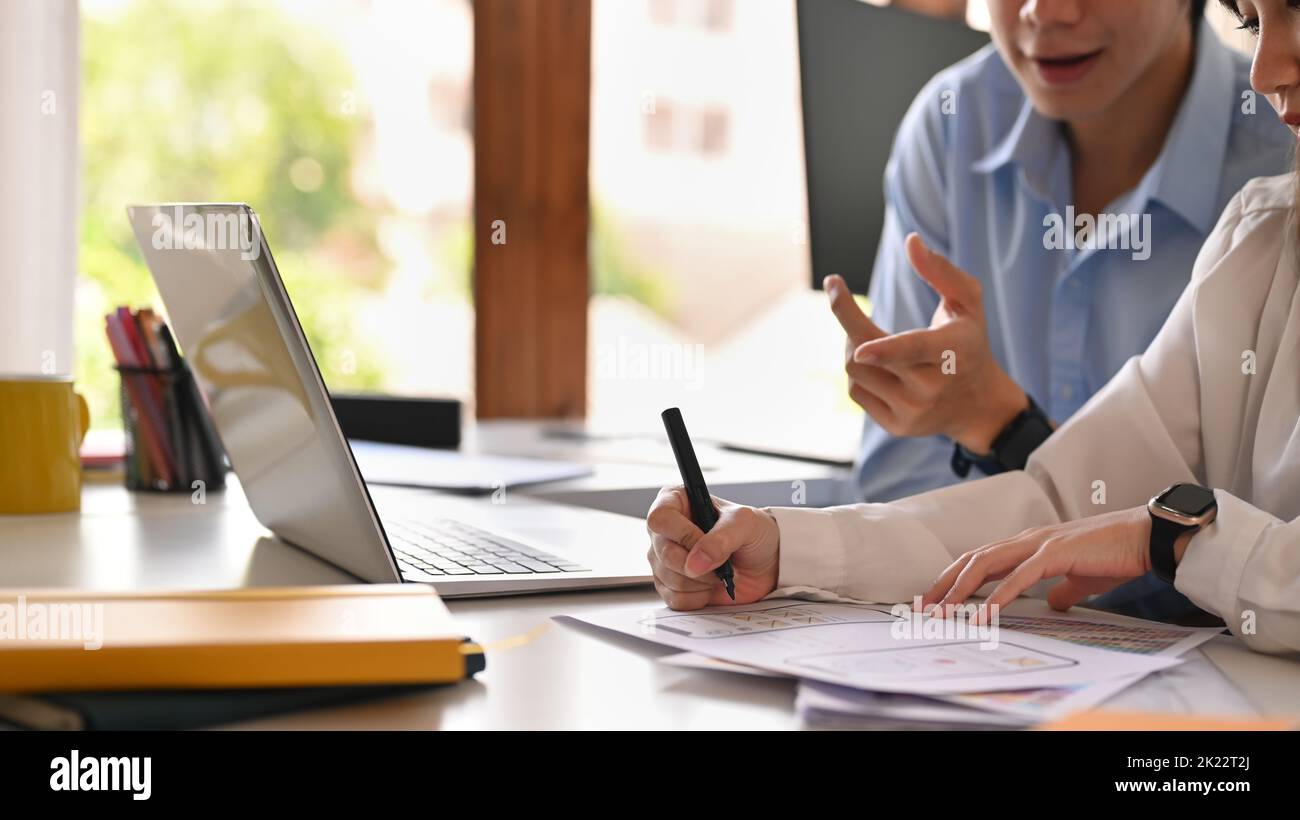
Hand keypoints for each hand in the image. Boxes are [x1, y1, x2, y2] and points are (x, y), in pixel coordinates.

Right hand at [645, 486, 779, 609]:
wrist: (766, 562)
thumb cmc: (753, 533)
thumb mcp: (745, 524)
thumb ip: (721, 539)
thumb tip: (695, 563)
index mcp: (676, 502)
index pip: (660, 519)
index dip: (682, 534)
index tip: (705, 541)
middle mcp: (665, 531)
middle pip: (662, 553)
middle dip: (697, 563)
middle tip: (721, 561)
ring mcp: (664, 560)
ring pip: (667, 579)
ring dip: (700, 581)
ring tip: (718, 571)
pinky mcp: (670, 586)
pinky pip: (674, 599)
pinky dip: (698, 597)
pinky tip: (710, 586)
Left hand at [826, 233, 1028, 452]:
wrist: (978, 405)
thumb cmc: (969, 342)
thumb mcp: (968, 303)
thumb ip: (941, 271)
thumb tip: (911, 241)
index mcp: (953, 352)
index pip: (913, 350)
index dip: (885, 349)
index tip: (859, 344)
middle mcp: (932, 387)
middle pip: (865, 356)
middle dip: (847, 319)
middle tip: (837, 290)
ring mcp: (913, 411)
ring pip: (855, 372)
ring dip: (854, 345)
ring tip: (870, 336)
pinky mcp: (897, 426)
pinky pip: (856, 392)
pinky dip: (859, 371)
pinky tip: (878, 365)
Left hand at [919, 507, 1154, 622]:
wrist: (1144, 538)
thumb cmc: (1114, 555)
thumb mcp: (1080, 579)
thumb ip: (1061, 588)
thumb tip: (1052, 603)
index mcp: (1029, 544)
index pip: (981, 559)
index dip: (956, 577)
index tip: (937, 598)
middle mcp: (1027, 540)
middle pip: (973, 560)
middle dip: (946, 583)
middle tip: (925, 606)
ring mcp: (1039, 544)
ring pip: (987, 564)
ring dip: (961, 589)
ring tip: (944, 611)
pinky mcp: (1056, 553)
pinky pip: (1019, 577)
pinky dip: (998, 598)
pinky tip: (984, 615)